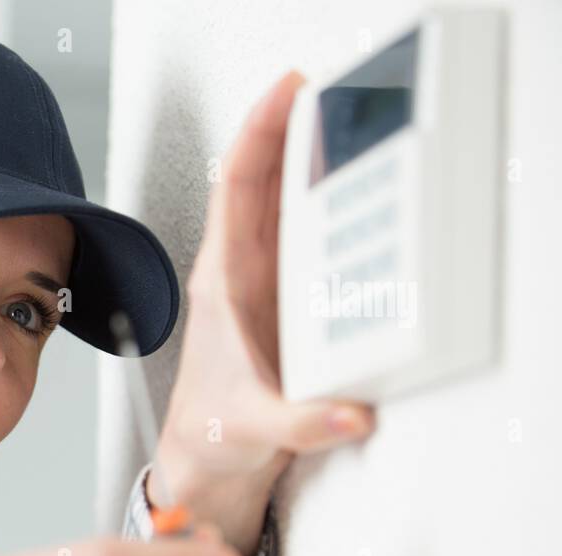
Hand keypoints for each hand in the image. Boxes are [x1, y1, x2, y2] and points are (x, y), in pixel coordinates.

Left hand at [153, 70, 375, 555]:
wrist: (206, 461)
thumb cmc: (210, 434)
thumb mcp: (251, 428)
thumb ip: (299, 422)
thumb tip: (348, 412)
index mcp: (222, 285)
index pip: (238, 191)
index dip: (261, 134)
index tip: (289, 92)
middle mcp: (240, 274)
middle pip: (265, 182)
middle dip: (292, 128)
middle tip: (332, 88)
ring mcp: (264, 286)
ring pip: (286, 205)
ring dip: (311, 159)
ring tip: (345, 121)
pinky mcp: (287, 304)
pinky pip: (309, 239)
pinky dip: (331, 206)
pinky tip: (355, 191)